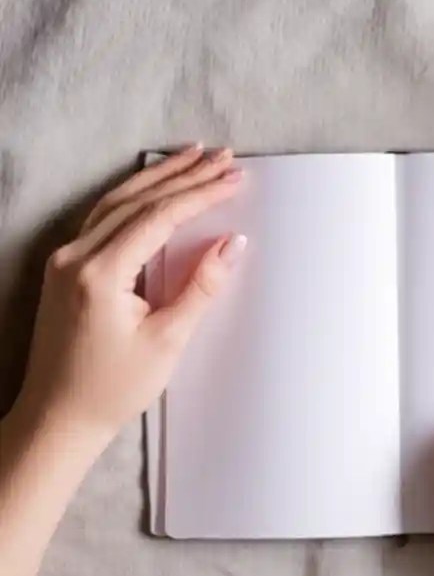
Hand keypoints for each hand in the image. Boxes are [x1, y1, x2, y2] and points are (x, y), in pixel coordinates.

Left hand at [14, 145, 244, 441]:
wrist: (57, 417)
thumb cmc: (111, 388)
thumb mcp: (167, 340)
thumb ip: (201, 286)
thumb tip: (232, 244)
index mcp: (100, 274)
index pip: (159, 217)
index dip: (201, 195)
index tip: (234, 179)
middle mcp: (76, 258)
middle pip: (137, 199)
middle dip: (184, 175)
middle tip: (223, 157)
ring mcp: (66, 260)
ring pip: (116, 201)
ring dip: (158, 178)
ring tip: (193, 158)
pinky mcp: (66, 269)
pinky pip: (102, 217)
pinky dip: (134, 196)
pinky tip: (154, 187)